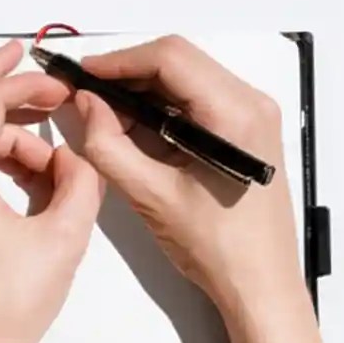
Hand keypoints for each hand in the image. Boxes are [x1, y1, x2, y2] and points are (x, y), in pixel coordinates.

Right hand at [74, 35, 299, 305]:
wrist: (260, 284)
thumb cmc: (218, 248)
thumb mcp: (152, 196)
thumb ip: (109, 146)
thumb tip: (86, 104)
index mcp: (235, 114)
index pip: (170, 58)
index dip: (120, 61)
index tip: (83, 75)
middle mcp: (251, 104)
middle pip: (180, 61)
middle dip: (129, 74)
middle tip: (89, 98)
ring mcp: (253, 116)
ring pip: (188, 78)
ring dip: (145, 91)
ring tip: (108, 118)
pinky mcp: (247, 132)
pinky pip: (199, 101)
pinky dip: (164, 108)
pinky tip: (137, 131)